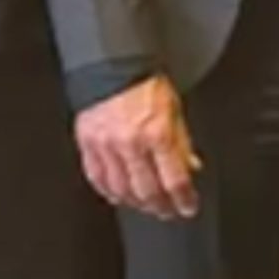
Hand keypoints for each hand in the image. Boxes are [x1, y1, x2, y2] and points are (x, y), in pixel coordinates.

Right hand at [76, 74, 199, 220]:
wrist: (115, 66)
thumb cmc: (147, 85)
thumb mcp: (176, 111)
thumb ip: (183, 143)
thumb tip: (191, 168)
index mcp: (158, 133)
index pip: (175, 179)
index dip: (183, 199)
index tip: (188, 208)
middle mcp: (131, 143)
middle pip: (147, 190)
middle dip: (161, 206)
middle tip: (168, 212)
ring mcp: (106, 146)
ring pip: (121, 189)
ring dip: (136, 203)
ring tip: (147, 207)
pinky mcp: (87, 144)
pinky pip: (97, 178)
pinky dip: (109, 192)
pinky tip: (119, 196)